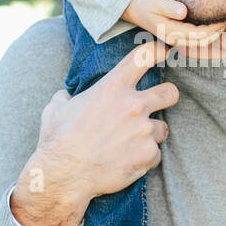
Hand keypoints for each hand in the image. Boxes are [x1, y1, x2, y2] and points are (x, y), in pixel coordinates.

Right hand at [11, 39, 180, 225]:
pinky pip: (155, 154)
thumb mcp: (56, 108)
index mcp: (112, 87)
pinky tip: (127, 161)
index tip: (165, 51)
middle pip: (170, 92)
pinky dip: (145, 158)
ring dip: (151, 134)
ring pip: (163, 128)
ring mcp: (144, 131)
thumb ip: (67, 97)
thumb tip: (66, 96)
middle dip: (167, 96)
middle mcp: (133, 106)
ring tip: (130, 143)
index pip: (143, 57)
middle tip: (160, 102)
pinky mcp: (148, 155)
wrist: (63, 175)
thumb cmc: (57, 140)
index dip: (158, 50)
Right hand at [123, 0, 225, 48]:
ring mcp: (175, 39)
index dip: (213, 27)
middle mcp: (174, 39)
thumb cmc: (144, 2)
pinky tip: (215, 24)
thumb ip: (169, 7)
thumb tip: (183, 11)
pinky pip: (196, 39)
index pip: (198, 34)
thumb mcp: (155, 1)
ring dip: (214, 35)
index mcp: (171, 32)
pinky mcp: (177, 36)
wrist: (133, 9)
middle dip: (217, 32)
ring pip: (200, 43)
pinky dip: (208, 34)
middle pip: (202, 41)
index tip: (224, 17)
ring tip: (224, 21)